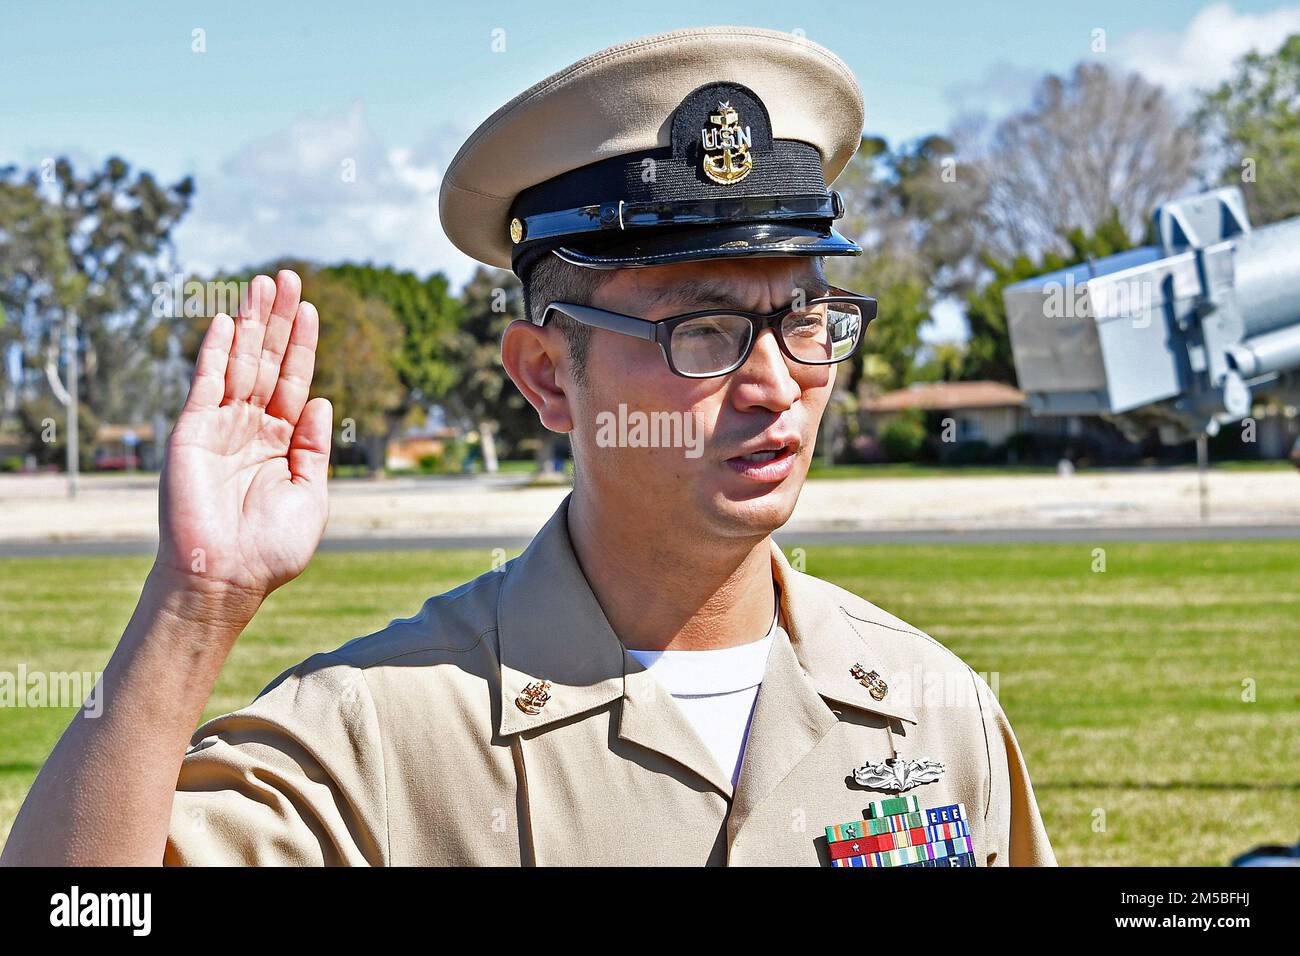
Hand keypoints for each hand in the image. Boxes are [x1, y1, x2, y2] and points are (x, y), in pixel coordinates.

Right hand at [156, 270, 330, 604]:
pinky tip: (226, 320)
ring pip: (240, 363)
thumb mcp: (310, 495)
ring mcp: (221, 427)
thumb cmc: (270, 549)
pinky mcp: (193, 432)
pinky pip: (206, 383)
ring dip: (251, 323)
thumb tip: (323, 401)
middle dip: (278, 320)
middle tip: (287, 278)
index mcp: (282, 443)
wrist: (225, 577)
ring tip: (263, 284)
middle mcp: (251, 428)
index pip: (295, 382)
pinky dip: (216, 352)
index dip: (303, 345)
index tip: (311, 308)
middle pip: (268, 362)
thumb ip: (314, 448)